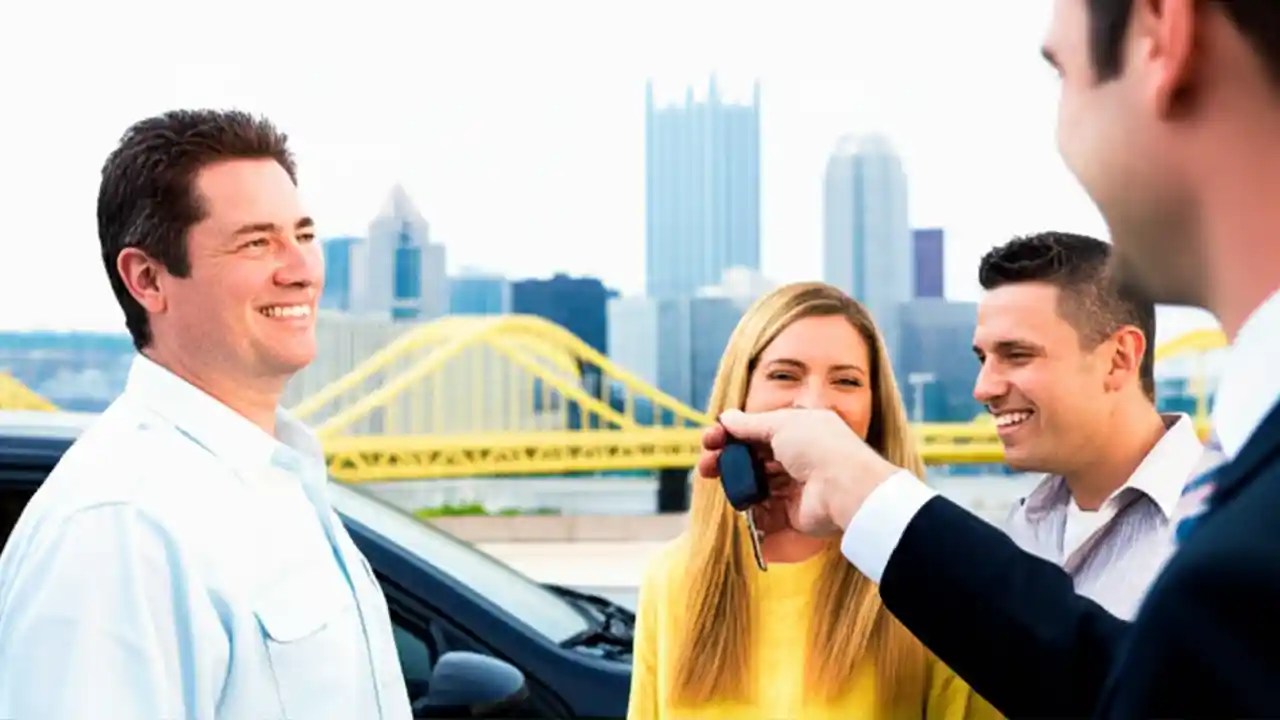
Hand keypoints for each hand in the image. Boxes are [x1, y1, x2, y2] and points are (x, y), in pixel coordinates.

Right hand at [698, 407, 900, 534]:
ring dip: (733, 481)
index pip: (756, 430)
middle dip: (726, 458)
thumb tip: (726, 417)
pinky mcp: (791, 511)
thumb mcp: (781, 423)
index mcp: (797, 429)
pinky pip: (763, 509)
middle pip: (752, 457)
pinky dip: (748, 506)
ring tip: (714, 479)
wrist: (845, 489)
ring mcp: (794, 485)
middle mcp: (796, 456)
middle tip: (706, 464)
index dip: (731, 434)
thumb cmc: (818, 447)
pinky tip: (736, 499)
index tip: (711, 439)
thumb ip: (750, 423)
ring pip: (755, 482)